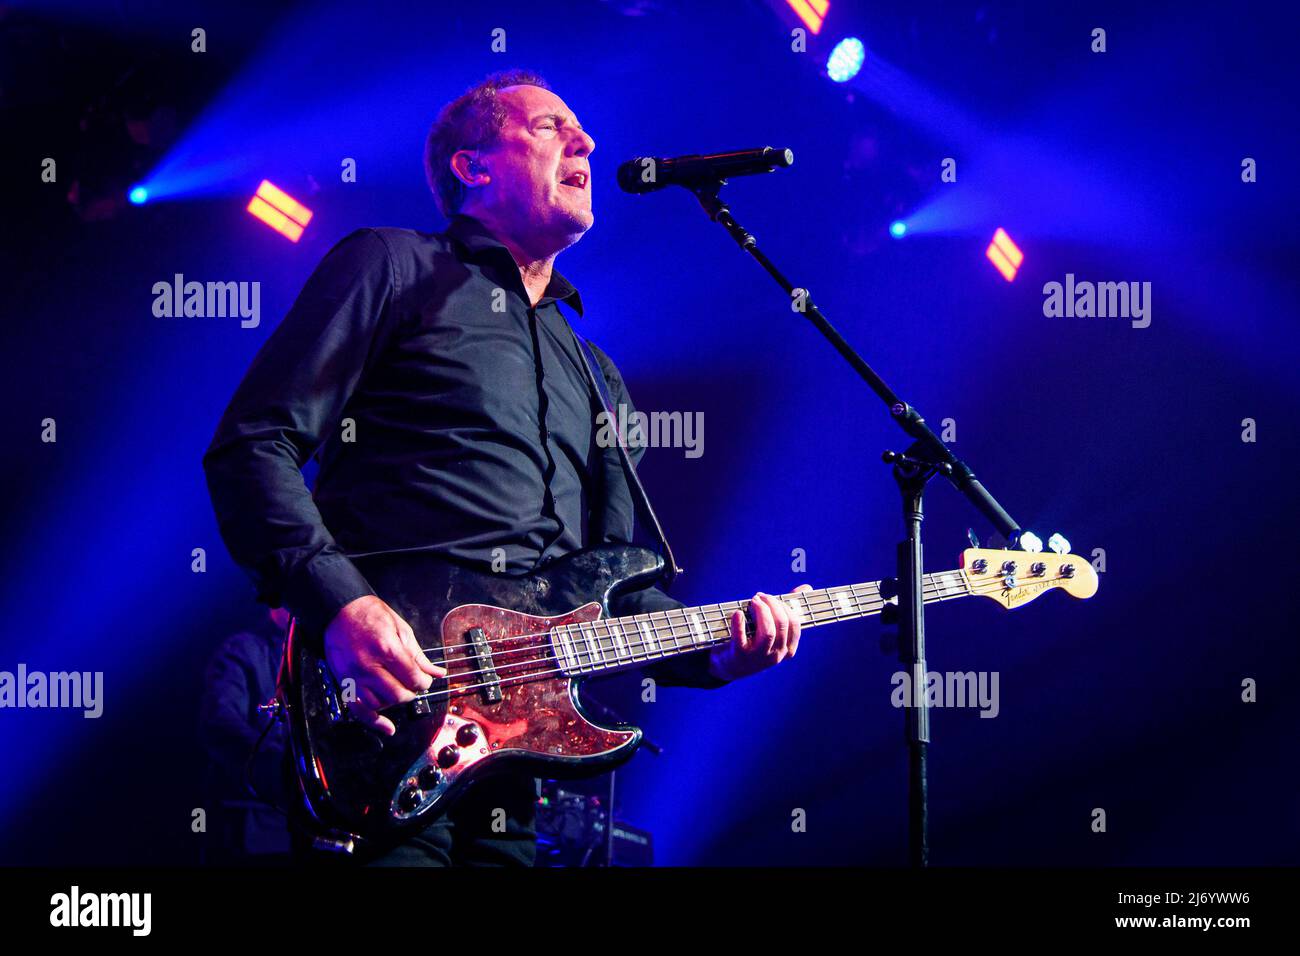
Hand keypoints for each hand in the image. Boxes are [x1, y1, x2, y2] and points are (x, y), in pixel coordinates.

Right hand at [324, 595, 445, 735]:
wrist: (339, 610)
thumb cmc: (369, 615)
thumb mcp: (401, 628)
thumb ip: (417, 654)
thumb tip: (436, 672)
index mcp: (387, 649)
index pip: (413, 678)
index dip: (424, 682)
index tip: (425, 680)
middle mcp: (369, 666)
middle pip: (398, 695)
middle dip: (411, 693)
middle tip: (413, 686)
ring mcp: (354, 676)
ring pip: (380, 705)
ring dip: (394, 703)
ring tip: (398, 692)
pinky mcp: (344, 682)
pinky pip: (358, 710)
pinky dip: (374, 722)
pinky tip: (387, 728)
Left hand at [708, 585, 811, 681]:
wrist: (729, 666)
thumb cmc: (753, 642)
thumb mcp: (772, 630)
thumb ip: (787, 609)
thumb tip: (807, 587)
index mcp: (787, 649)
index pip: (794, 624)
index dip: (785, 606)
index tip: (771, 598)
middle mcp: (776, 655)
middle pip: (782, 624)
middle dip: (772, 604)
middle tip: (760, 596)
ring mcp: (758, 657)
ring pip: (768, 632)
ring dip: (761, 611)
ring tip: (753, 601)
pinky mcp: (739, 655)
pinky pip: (741, 638)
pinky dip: (739, 623)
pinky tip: (738, 613)